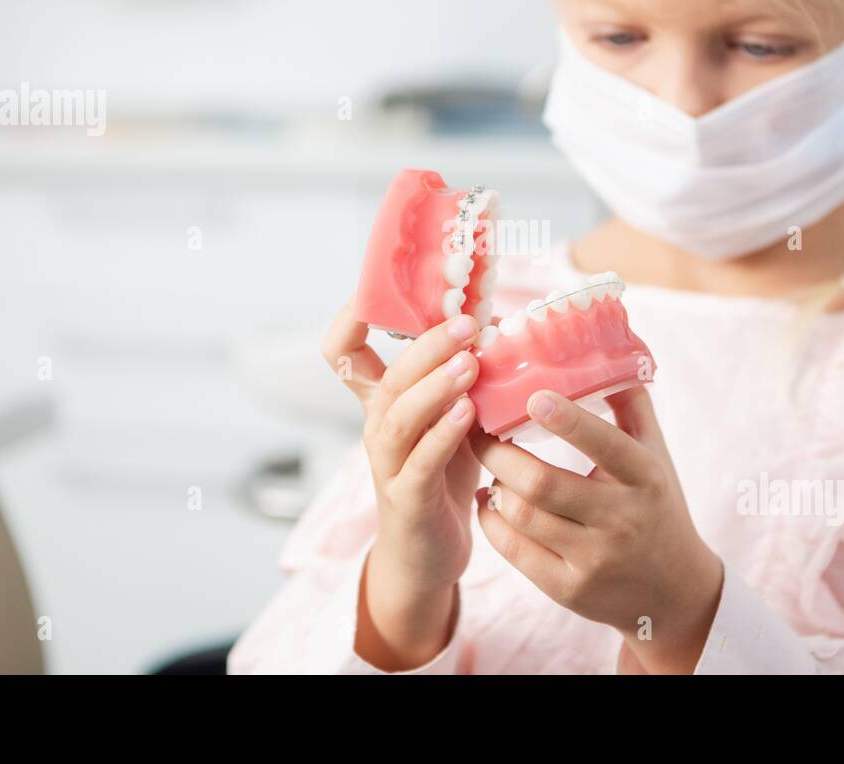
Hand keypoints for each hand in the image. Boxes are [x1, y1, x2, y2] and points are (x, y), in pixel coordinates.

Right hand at [322, 301, 482, 668]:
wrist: (429, 555)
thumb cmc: (444, 477)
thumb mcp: (452, 419)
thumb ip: (464, 378)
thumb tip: (499, 324)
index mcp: (383, 402)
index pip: (344, 353)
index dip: (349, 319)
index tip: (376, 288)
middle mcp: (377, 428)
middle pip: (387, 376)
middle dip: (426, 346)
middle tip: (466, 323)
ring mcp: (388, 464)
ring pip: (400, 416)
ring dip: (435, 385)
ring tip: (470, 363)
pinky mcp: (407, 499)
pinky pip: (421, 461)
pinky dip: (443, 434)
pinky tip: (468, 413)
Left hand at [470, 386, 723, 673]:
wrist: (674, 592)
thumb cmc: (657, 505)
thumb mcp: (655, 454)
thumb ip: (630, 400)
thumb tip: (605, 340)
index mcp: (644, 478)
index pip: (605, 444)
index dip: (568, 421)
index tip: (532, 396)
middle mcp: (621, 520)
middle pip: (544, 483)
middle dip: (499, 452)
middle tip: (478, 428)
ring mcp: (593, 559)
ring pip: (522, 515)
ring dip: (494, 482)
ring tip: (490, 462)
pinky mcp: (569, 589)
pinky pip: (514, 550)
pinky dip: (491, 518)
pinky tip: (488, 498)